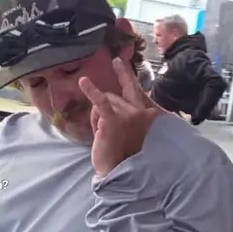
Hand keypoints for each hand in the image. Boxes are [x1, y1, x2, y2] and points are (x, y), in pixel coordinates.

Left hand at [79, 57, 168, 176]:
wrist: (120, 171)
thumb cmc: (125, 154)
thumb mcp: (134, 130)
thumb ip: (131, 115)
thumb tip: (110, 101)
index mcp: (148, 115)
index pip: (137, 91)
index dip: (128, 78)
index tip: (121, 63)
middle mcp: (142, 112)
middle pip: (118, 95)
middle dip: (120, 78)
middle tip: (116, 60)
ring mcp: (129, 115)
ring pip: (106, 101)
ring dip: (97, 116)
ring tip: (101, 133)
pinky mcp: (113, 120)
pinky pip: (101, 103)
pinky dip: (92, 92)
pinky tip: (84, 82)